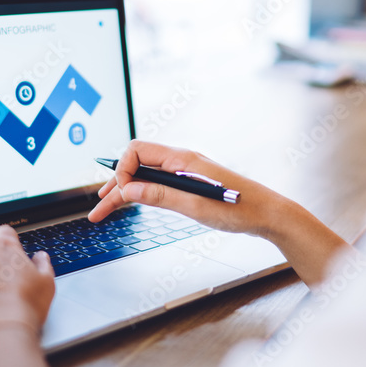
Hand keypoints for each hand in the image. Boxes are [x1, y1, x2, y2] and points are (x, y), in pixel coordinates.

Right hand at [89, 140, 280, 236]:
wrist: (268, 214)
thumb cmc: (239, 210)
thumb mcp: (196, 207)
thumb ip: (161, 196)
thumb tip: (129, 190)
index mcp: (182, 160)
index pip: (137, 152)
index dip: (123, 171)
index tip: (121, 195)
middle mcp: (182, 161)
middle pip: (137, 165)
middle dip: (115, 184)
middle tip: (98, 209)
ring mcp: (187, 172)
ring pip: (146, 175)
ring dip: (125, 190)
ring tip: (105, 209)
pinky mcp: (192, 184)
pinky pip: (159, 183)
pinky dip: (142, 192)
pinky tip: (133, 203)